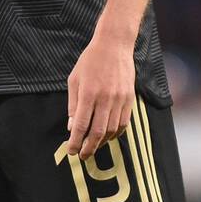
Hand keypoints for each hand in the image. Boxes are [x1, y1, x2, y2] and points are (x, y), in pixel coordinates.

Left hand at [64, 29, 136, 160]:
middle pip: (97, 132)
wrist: (114, 46)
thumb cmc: (90, 61)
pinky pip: (123, 123)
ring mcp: (119, 99)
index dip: (76, 141)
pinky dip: (114, 134)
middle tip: (83, 156)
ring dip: (101, 142)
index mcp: (89, 93)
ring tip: (93, 147)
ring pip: (111, 130)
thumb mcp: (74, 80)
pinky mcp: (129, 99)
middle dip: (89, 147)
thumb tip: (73, 127)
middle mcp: (105, 98)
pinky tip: (107, 136)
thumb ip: (73, 105)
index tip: (72, 151)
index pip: (82, 125)